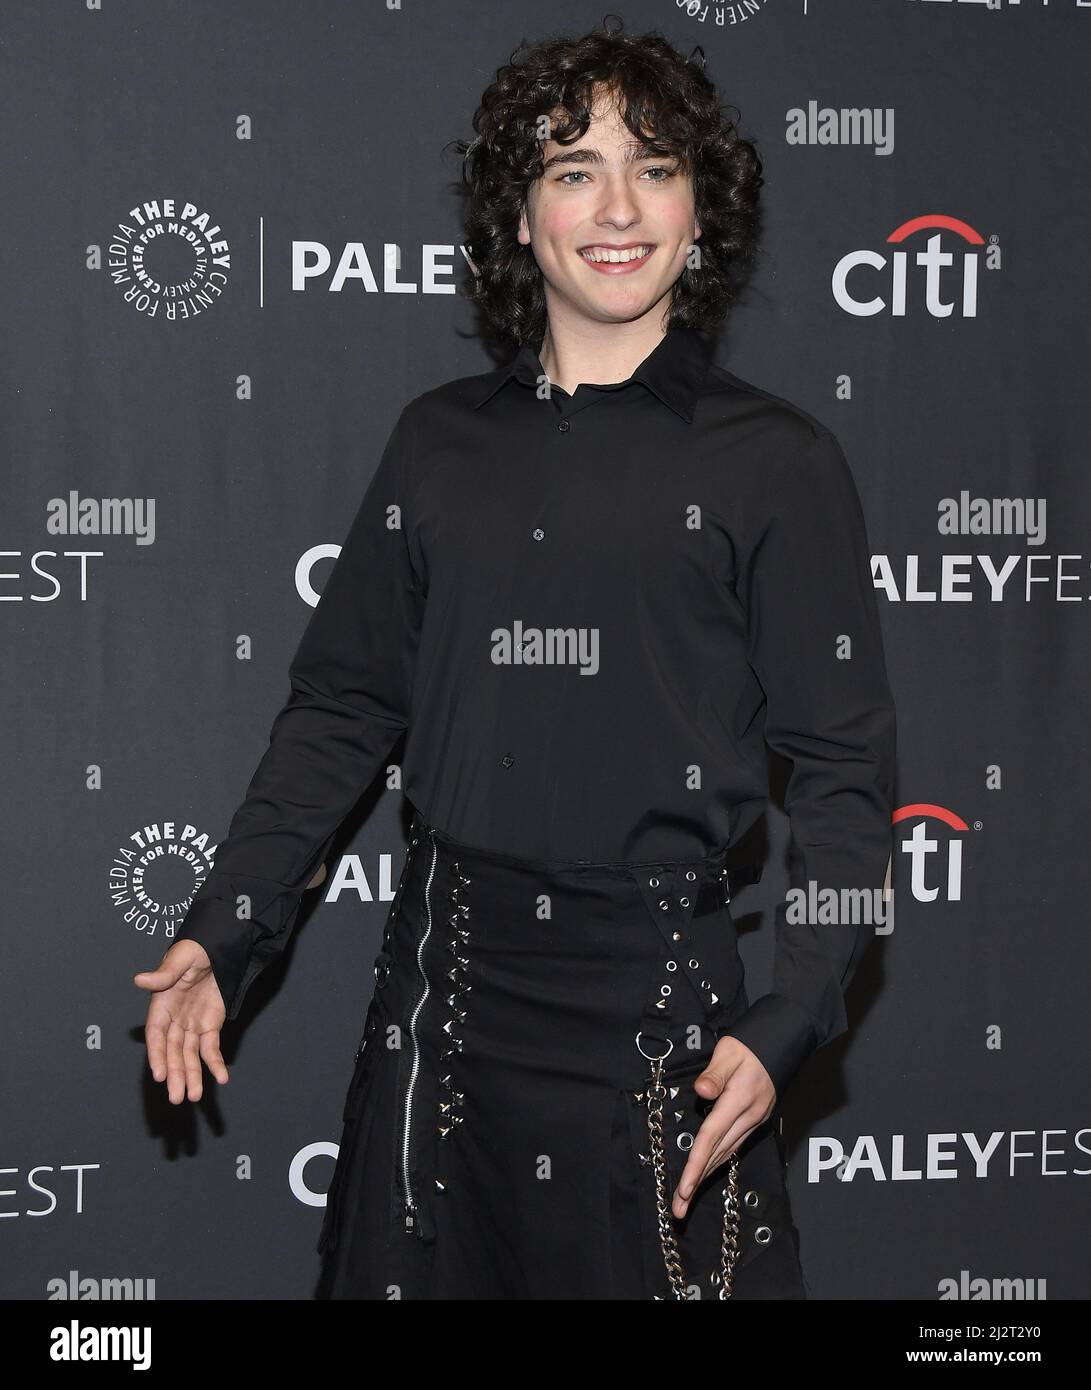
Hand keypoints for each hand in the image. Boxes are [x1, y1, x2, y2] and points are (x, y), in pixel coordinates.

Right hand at [134, 940, 228, 1103]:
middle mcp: (174, 1020)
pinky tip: (221, 1077)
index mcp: (161, 1005)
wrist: (217, 948)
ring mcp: (192, 1025)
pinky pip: (211, 1048)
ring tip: (195, 1096)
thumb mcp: (179, 959)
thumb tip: (139, 979)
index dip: (157, 1055)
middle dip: (175, 1075)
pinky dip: (215, 1063)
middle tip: (176, 1098)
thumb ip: (163, 974)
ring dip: (192, 1076)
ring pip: (190, 1056)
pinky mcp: (210, 1026)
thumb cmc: (193, 950)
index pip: (156, 1035)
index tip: (159, 1074)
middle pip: (173, 1052)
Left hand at [672, 1035, 775, 1217]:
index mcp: (739, 1101)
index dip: (696, 1165)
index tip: (683, 1190)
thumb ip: (714, 1074)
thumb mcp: (728, 1052)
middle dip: (696, 1183)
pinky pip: (734, 1146)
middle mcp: (748, 1116)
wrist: (780, 1043)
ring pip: (727, 1154)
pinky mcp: (756, 1119)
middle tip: (678, 1210)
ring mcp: (754, 1120)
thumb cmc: (749, 1045)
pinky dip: (718, 1161)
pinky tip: (707, 1170)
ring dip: (706, 1176)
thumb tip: (701, 1091)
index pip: (712, 1138)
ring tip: (687, 1199)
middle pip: (717, 1155)